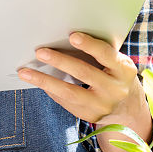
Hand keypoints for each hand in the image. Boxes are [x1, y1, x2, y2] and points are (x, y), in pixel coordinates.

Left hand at [17, 32, 152, 151]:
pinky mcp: (89, 115)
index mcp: (124, 70)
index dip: (89, 45)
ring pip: (70, 92)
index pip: (106, 55)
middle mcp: (116, 90)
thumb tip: (65, 38)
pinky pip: (66, 102)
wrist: (127, 107)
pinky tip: (37, 81)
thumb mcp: (117, 63)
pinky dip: (50, 89)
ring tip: (25, 72)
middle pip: (84, 73)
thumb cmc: (115, 74)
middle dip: (61, 61)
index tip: (72, 36)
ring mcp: (102, 105)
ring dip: (45, 80)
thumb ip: (100, 52)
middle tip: (40, 52)